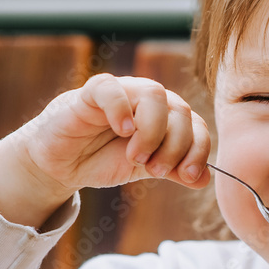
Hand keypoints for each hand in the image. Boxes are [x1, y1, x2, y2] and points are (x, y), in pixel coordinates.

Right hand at [0, 74, 210, 227]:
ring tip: (136, 157)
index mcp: (166, 117)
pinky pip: (112, 88)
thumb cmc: (104, 160)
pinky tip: (122, 131)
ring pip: (155, 94)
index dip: (198, 150)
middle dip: (175, 146)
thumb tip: (206, 179)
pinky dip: (122, 109)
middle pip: (181, 111)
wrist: (62, 164)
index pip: (196, 125)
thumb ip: (175, 170)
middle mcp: (149, 100)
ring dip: (152, 131)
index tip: (189, 176)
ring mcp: (122, 92)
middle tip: (156, 170)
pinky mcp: (91, 93)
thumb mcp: (144, 168)